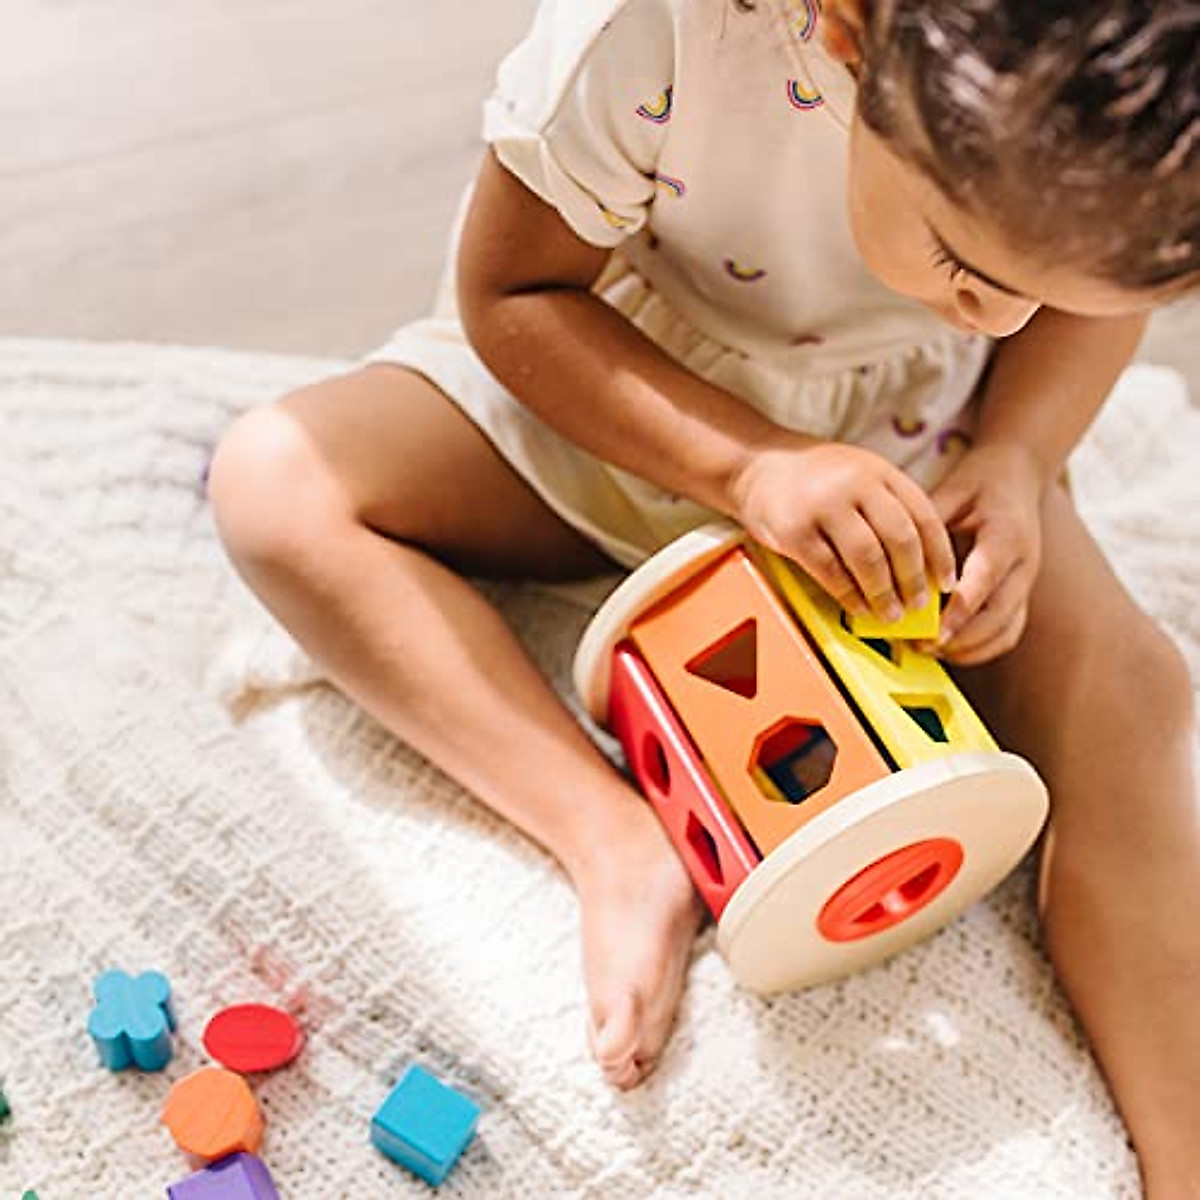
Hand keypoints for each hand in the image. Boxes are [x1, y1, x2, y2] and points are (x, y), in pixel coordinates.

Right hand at [730, 433, 957, 620]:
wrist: (756, 464)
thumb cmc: (814, 478)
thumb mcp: (859, 475)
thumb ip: (887, 508)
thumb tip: (919, 566)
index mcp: (879, 471)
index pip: (924, 515)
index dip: (940, 554)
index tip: (946, 582)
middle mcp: (856, 484)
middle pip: (900, 538)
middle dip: (913, 579)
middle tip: (919, 604)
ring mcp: (824, 506)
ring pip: (868, 559)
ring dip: (884, 593)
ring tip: (891, 614)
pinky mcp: (795, 531)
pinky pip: (830, 571)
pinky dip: (849, 595)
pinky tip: (858, 608)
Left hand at [922, 442, 1044, 664]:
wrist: (1020, 475)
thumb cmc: (981, 482)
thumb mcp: (953, 491)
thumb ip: (927, 525)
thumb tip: (891, 555)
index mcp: (1006, 536)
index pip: (984, 581)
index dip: (958, 612)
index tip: (930, 632)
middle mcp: (1023, 565)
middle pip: (999, 616)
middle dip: (960, 639)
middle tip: (919, 646)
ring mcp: (1025, 583)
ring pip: (1006, 632)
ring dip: (969, 649)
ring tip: (927, 650)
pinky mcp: (1021, 595)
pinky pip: (1007, 633)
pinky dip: (980, 648)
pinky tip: (946, 648)